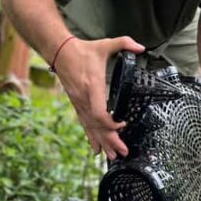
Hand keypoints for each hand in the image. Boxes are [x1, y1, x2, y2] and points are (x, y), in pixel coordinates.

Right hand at [53, 35, 144, 159]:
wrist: (60, 52)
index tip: (123, 124)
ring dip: (102, 143)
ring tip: (113, 156)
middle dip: (110, 141)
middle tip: (123, 152)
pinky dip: (91, 138)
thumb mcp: (105, 45)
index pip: (98, 113)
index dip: (110, 123)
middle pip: (97, 126)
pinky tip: (96, 150)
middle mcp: (84, 99)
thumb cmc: (83, 50)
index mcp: (92, 86)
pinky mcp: (77, 105)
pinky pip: (85, 124)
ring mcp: (79, 103)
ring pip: (91, 128)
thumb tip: (141, 46)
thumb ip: (124, 43)